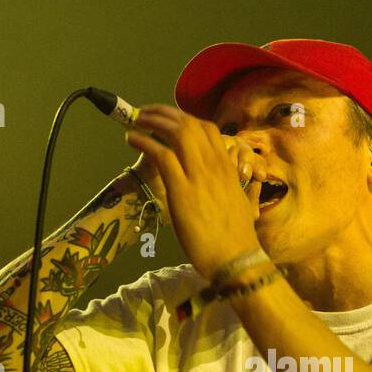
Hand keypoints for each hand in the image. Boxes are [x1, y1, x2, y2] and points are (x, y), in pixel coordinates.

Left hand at [124, 104, 264, 279]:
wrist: (236, 258)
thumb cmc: (237, 237)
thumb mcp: (240, 202)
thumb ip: (230, 186)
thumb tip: (225, 185)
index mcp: (227, 167)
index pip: (207, 129)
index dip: (185, 119)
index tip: (170, 120)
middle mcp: (214, 165)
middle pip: (188, 123)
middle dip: (164, 113)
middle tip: (147, 113)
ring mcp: (198, 175)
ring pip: (175, 133)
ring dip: (152, 121)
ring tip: (136, 120)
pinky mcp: (182, 190)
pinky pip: (161, 154)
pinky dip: (143, 141)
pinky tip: (132, 139)